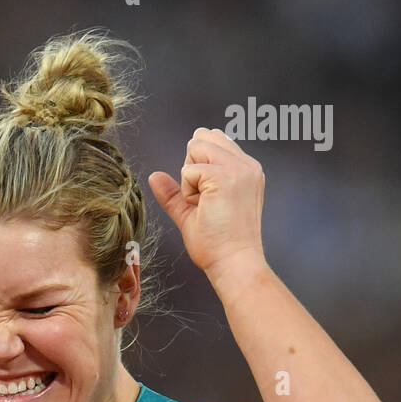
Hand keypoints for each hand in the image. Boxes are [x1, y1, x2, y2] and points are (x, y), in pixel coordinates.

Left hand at [148, 128, 265, 283]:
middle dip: (192, 167)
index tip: (208, 197)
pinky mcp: (225, 176)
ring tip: (205, 205)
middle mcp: (246, 164)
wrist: (233, 263)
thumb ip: (175, 193)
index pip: (214, 140)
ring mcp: (238, 168)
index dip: (199, 166)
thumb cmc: (218, 245)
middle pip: (202, 138)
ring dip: (190, 179)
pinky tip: (204, 208)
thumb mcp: (192, 213)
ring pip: (195, 148)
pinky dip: (188, 191)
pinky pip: (188, 170)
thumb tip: (154, 176)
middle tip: (205, 201)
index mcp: (245, 169)